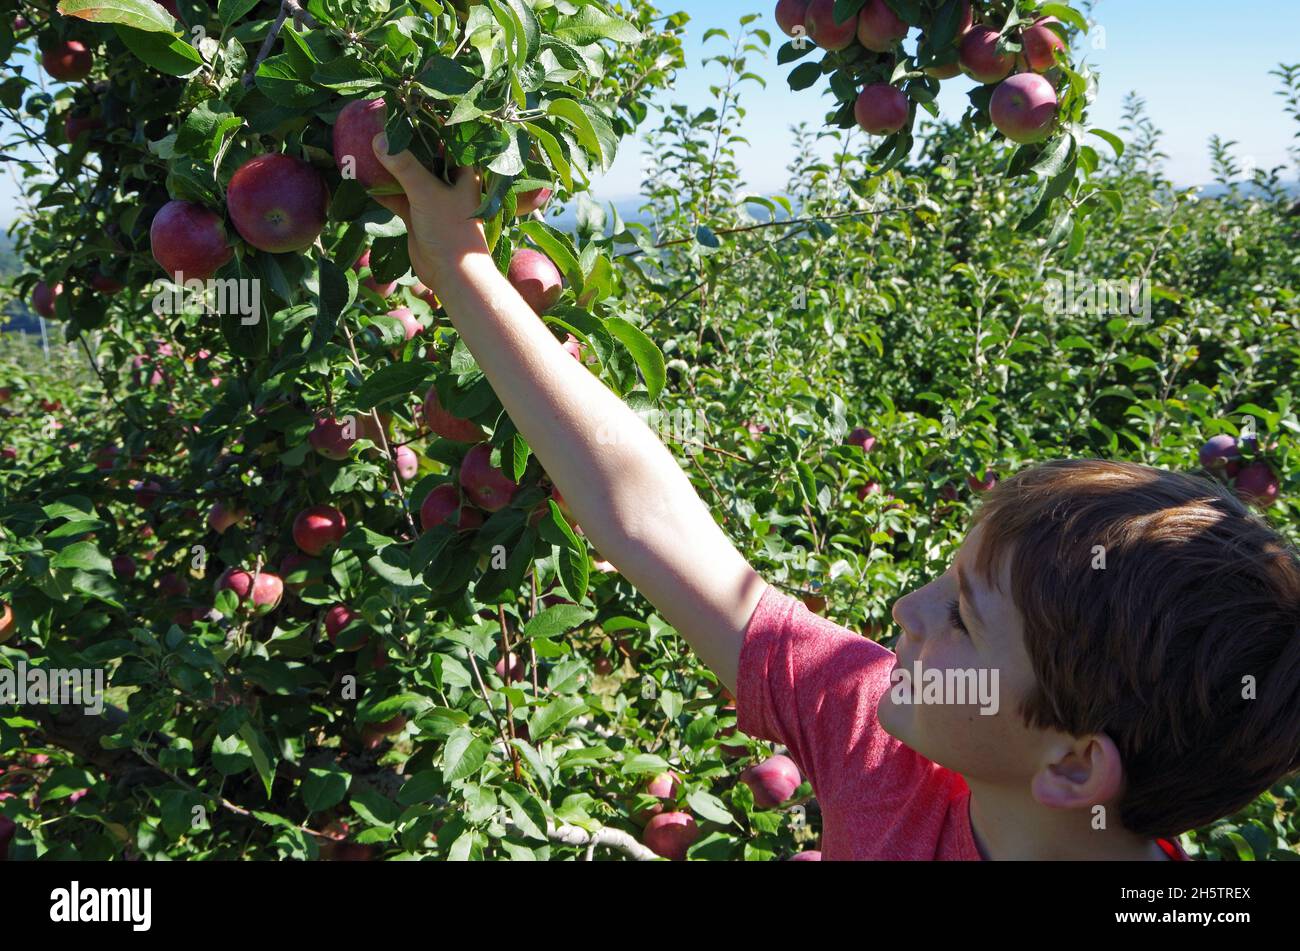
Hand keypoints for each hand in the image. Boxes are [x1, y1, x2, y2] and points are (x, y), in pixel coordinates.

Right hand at [370, 132, 491, 289]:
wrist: (451, 275)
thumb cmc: (450, 231)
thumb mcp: (428, 193)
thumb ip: (405, 166)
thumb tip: (379, 140)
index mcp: (463, 170)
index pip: (447, 136)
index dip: (428, 120)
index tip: (405, 103)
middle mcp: (449, 180)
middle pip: (424, 153)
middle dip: (402, 140)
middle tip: (378, 118)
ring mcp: (432, 197)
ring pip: (407, 174)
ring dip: (388, 163)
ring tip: (364, 140)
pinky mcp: (416, 213)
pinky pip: (395, 194)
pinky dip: (380, 187)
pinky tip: (360, 174)